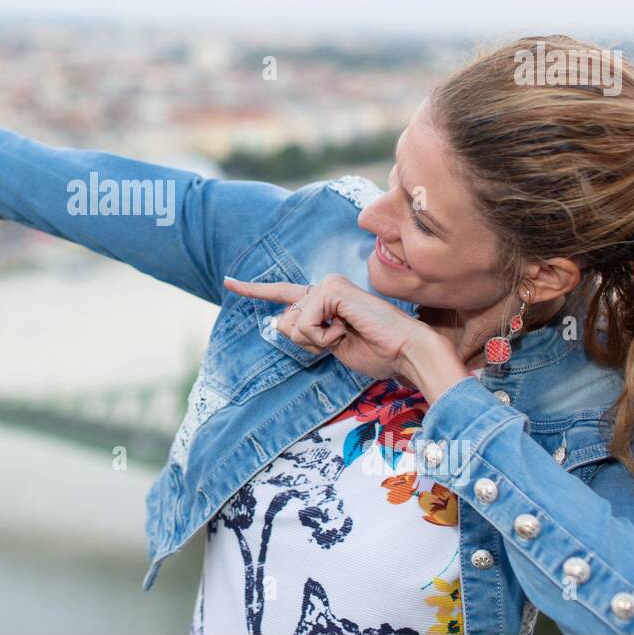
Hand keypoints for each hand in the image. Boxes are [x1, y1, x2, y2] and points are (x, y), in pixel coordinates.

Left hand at [223, 272, 438, 383]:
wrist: (404, 352)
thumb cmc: (376, 351)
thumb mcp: (331, 345)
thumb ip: (306, 333)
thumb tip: (278, 323)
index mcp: (323, 299)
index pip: (281, 294)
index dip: (253, 290)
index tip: (228, 282)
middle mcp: (322, 286)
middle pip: (283, 322)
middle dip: (306, 343)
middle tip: (341, 340)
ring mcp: (327, 285)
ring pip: (291, 325)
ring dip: (317, 341)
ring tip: (347, 334)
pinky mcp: (331, 289)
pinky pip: (305, 324)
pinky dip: (323, 338)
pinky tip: (347, 330)